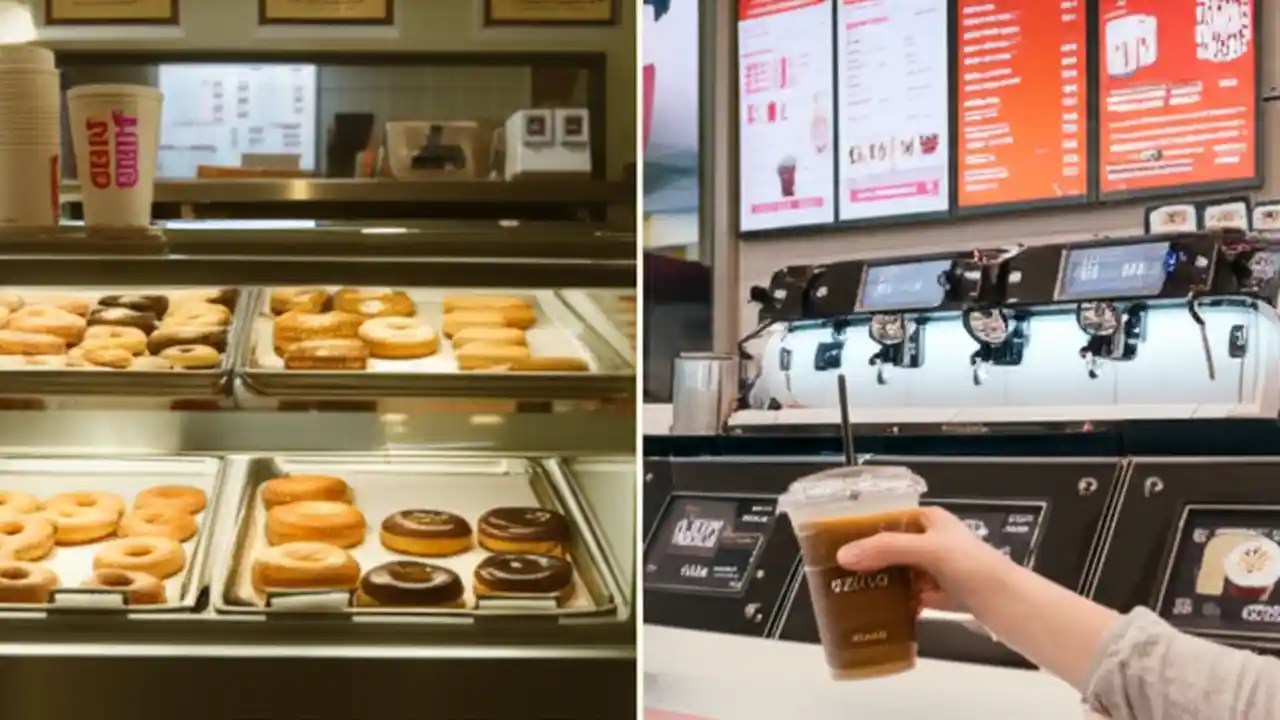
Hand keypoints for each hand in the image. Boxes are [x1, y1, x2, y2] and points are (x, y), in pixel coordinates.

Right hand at [836, 506, 1013, 612]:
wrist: (1009, 604)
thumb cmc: (973, 567)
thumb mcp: (927, 549)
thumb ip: (885, 549)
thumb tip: (842, 555)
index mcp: (929, 520)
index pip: (887, 519)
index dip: (862, 529)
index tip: (835, 542)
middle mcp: (931, 541)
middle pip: (889, 548)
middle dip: (867, 560)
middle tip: (837, 571)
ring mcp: (935, 569)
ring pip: (897, 573)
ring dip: (879, 582)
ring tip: (850, 591)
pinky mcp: (939, 594)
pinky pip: (908, 596)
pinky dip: (894, 601)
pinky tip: (876, 610)